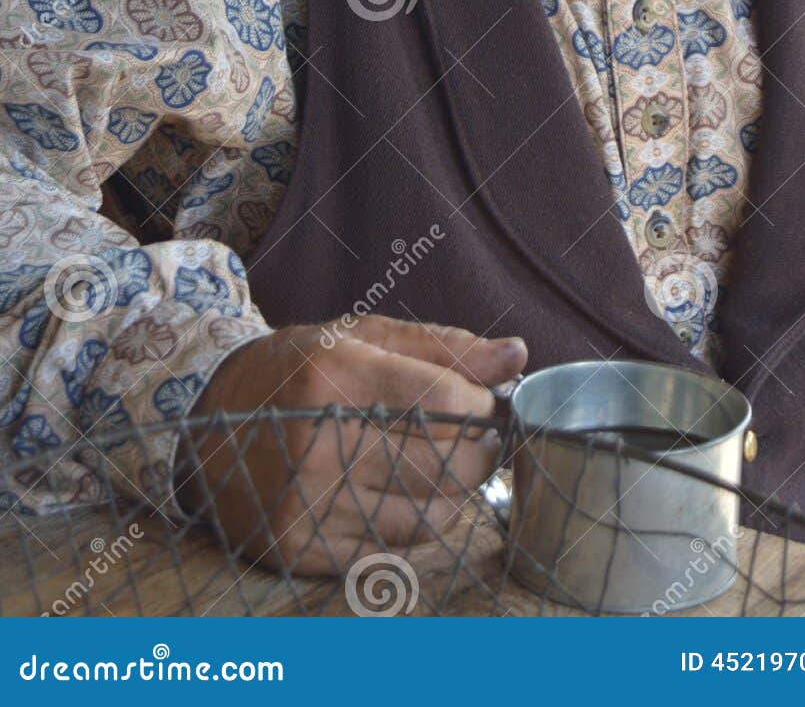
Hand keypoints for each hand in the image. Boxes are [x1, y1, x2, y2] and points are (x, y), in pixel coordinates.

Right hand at [177, 315, 526, 575]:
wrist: (204, 418)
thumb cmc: (298, 368)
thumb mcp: (361, 336)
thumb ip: (443, 347)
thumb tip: (517, 355)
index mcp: (335, 376)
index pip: (446, 402)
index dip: (481, 404)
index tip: (481, 400)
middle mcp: (318, 443)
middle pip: (447, 466)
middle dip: (478, 451)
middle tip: (469, 434)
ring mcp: (307, 505)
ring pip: (429, 518)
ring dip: (449, 493)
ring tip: (429, 462)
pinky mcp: (299, 550)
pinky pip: (391, 551)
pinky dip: (409, 524)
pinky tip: (390, 492)